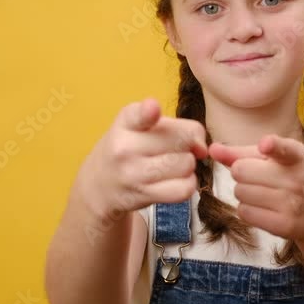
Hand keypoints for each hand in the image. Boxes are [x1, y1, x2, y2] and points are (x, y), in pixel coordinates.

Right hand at [88, 98, 207, 219]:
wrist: (101, 184)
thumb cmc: (130, 148)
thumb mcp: (139, 126)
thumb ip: (174, 126)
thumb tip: (203, 149)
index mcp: (126, 122)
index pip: (138, 115)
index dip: (149, 111)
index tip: (152, 109)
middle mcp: (125, 147)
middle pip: (182, 139)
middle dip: (188, 144)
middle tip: (175, 149)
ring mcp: (134, 173)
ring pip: (186, 164)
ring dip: (188, 165)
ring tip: (173, 165)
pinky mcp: (144, 195)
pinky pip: (184, 189)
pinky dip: (188, 184)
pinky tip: (177, 180)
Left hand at [208, 134, 303, 240]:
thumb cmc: (288, 179)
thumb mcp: (273, 160)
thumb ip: (241, 153)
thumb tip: (212, 149)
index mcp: (296, 156)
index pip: (284, 148)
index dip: (272, 145)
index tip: (265, 145)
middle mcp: (296, 178)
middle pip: (241, 171)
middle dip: (242, 175)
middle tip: (259, 179)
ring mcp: (291, 203)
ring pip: (240, 192)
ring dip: (244, 193)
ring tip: (264, 194)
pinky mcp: (284, 224)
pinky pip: (244, 212)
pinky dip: (247, 210)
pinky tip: (263, 208)